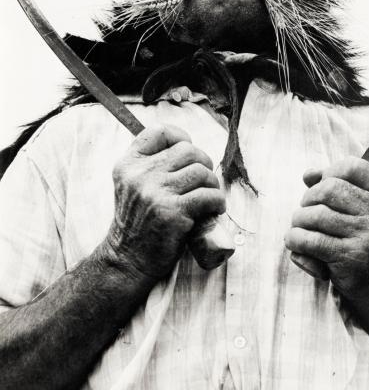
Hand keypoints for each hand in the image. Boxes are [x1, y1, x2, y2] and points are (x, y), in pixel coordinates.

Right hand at [101, 123, 225, 280]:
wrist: (127, 261)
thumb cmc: (137, 223)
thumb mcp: (131, 186)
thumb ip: (149, 165)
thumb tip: (188, 148)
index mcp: (129, 165)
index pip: (158, 131)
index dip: (179, 136)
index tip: (188, 152)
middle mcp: (140, 175)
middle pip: (187, 150)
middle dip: (203, 163)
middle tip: (204, 180)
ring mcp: (156, 193)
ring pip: (201, 171)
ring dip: (212, 183)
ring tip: (209, 196)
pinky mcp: (173, 213)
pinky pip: (209, 195)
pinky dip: (218, 201)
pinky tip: (214, 209)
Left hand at [284, 157, 368, 301]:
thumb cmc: (364, 239)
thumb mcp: (361, 209)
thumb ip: (336, 185)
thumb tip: (308, 174)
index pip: (352, 167)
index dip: (330, 172)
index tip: (322, 190)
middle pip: (329, 188)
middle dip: (308, 198)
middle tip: (306, 212)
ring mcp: (368, 236)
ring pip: (316, 215)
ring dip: (298, 221)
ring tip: (298, 228)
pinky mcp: (352, 258)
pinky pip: (311, 241)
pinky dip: (295, 240)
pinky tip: (294, 243)